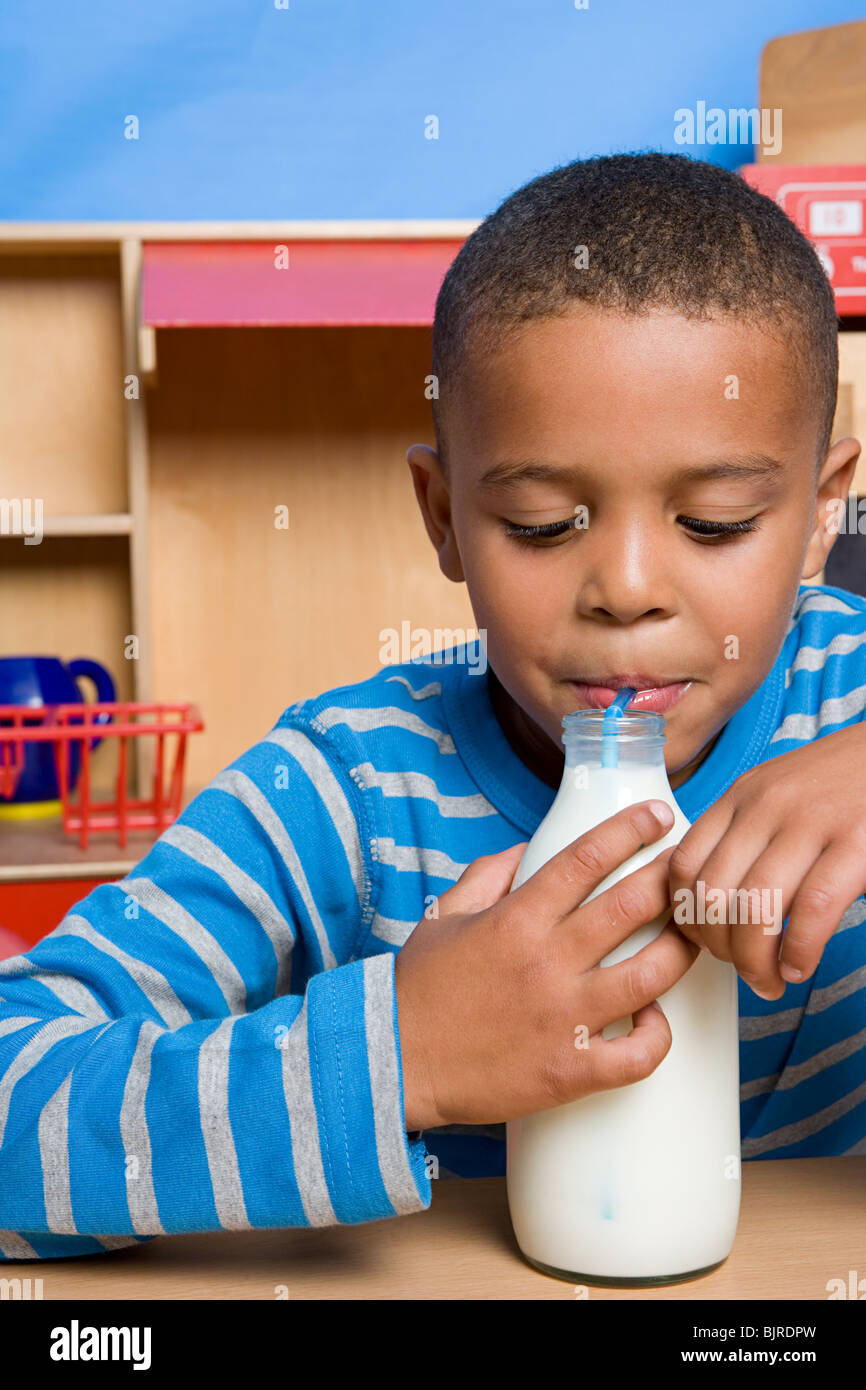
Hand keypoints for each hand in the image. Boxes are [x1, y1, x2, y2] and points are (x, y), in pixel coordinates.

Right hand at [394, 801, 698, 1130]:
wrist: (394, 1061)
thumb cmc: (420, 988)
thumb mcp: (444, 915)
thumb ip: (488, 875)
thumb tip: (527, 848)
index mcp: (517, 919)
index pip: (587, 857)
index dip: (631, 828)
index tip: (659, 816)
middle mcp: (547, 961)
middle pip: (633, 905)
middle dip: (672, 877)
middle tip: (689, 869)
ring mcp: (564, 1018)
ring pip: (652, 974)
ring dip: (682, 949)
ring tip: (693, 936)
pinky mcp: (571, 1070)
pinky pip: (639, 1054)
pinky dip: (658, 1034)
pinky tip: (654, 1017)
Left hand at [667, 722, 865, 999]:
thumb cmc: (840, 782)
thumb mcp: (777, 792)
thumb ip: (743, 834)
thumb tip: (714, 901)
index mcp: (741, 796)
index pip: (685, 866)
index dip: (687, 918)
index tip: (706, 944)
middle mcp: (766, 806)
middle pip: (713, 894)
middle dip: (719, 949)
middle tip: (742, 969)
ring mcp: (810, 822)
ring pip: (755, 908)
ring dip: (755, 961)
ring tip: (770, 980)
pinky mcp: (855, 842)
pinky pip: (811, 909)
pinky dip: (799, 950)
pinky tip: (799, 965)